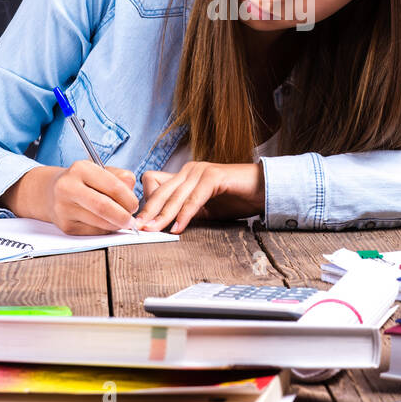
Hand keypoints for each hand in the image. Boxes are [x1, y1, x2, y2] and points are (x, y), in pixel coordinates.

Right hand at [9, 161, 137, 234]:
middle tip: (132, 220)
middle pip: (104, 207)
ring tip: (121, 221)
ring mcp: (64, 208)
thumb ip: (121, 178)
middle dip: (123, 216)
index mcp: (80, 169)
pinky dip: (105, 230)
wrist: (50, 193)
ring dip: (116, 225)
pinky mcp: (65, 226)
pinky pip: (93, 231)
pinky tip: (107, 224)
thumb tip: (131, 192)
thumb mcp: (100, 171)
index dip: (129, 199)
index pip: (113, 186)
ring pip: (100, 222)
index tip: (135, 205)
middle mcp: (68, 187)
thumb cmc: (83, 181)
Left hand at [134, 161, 263, 233]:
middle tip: (136, 229)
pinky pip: (194, 198)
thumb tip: (165, 226)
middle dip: (147, 212)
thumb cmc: (236, 199)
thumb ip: (186, 212)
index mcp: (184, 175)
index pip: (153, 184)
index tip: (140, 223)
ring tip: (152, 231)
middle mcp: (189, 170)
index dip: (147, 202)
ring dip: (162, 215)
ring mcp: (201, 171)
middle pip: (159, 191)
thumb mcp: (205, 209)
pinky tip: (178, 228)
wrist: (263, 190)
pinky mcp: (213, 177)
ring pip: (174, 196)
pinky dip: (185, 214)